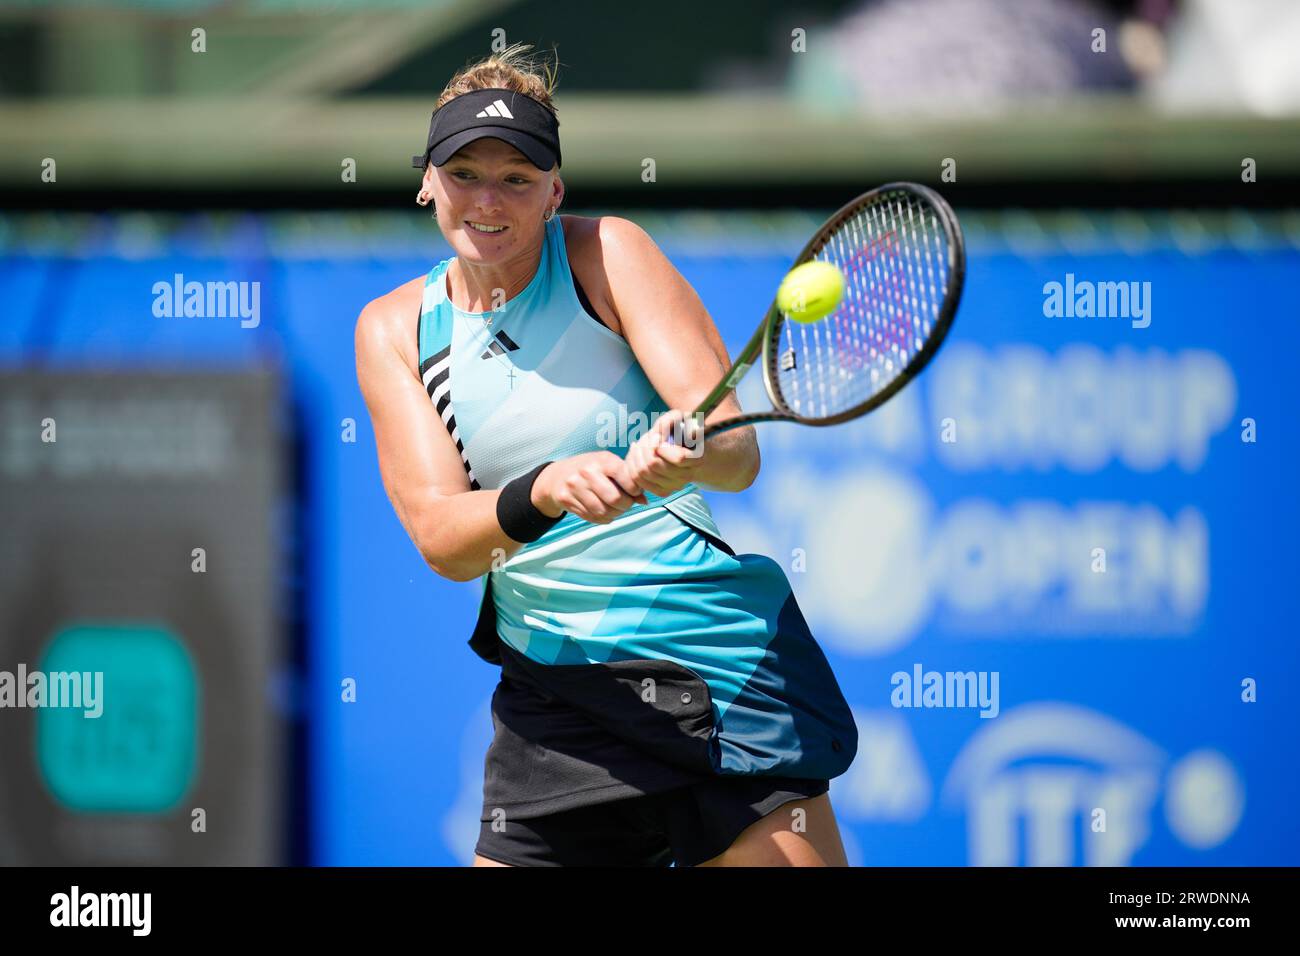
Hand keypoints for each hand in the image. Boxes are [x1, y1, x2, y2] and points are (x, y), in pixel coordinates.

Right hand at [532, 452, 648, 524]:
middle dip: (626, 505)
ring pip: (603, 511)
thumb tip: (644, 501)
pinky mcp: (566, 499)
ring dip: (615, 514)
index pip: (625, 477)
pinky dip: (603, 518)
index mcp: (601, 460)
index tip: (635, 492)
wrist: (556, 476)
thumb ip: (626, 479)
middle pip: (614, 499)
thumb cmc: (589, 470)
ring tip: (616, 509)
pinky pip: (592, 517)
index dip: (634, 489)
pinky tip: (605, 512)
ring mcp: (574, 486)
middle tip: (627, 504)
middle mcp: (586, 472)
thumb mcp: (607, 466)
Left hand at [620, 409, 704, 499]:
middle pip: (654, 465)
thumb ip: (672, 419)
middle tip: (647, 438)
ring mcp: (674, 486)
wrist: (684, 449)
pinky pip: (637, 480)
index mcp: (697, 458)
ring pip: (643, 473)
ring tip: (641, 444)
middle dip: (645, 447)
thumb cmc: (680, 431)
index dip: (662, 446)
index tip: (657, 436)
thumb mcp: (680, 419)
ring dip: (636, 455)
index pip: (678, 458)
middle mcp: (687, 475)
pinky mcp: (662, 491)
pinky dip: (632, 465)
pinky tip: (636, 454)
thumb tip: (667, 431)